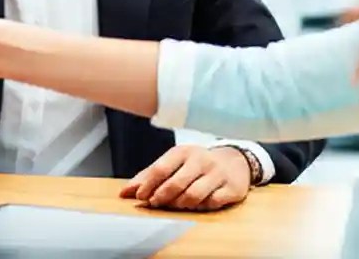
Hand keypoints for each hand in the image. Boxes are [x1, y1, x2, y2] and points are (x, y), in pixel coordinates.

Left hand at [120, 145, 251, 210]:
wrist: (234, 161)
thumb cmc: (196, 163)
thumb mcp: (173, 163)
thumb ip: (149, 176)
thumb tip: (123, 193)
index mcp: (183, 151)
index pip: (161, 168)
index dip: (148, 185)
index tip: (141, 197)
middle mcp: (201, 160)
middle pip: (176, 183)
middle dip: (162, 197)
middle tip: (155, 203)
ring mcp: (218, 174)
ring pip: (193, 196)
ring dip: (180, 204)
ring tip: (176, 204)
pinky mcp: (231, 188)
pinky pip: (212, 203)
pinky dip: (201, 207)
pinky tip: (197, 204)